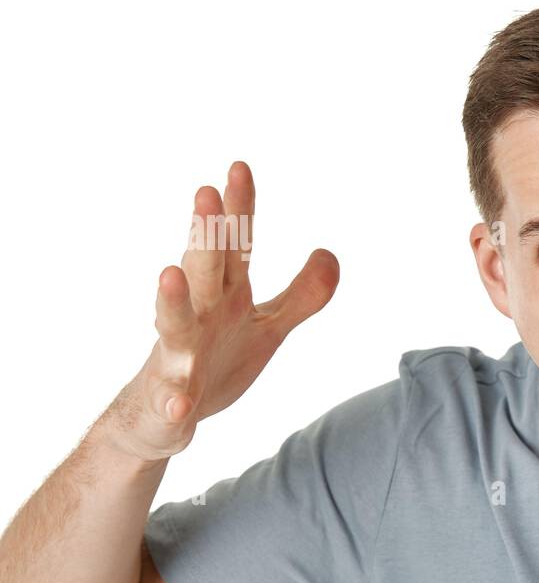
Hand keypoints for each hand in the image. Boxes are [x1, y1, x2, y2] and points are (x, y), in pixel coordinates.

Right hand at [104, 161, 338, 460]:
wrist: (164, 416)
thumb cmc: (216, 360)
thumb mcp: (268, 327)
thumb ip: (302, 295)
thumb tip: (330, 253)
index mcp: (226, 295)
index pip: (235, 245)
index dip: (238, 209)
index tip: (239, 166)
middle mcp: (200, 315)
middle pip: (205, 270)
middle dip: (206, 235)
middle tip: (205, 194)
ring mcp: (179, 354)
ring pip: (174, 322)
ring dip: (172, 299)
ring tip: (168, 273)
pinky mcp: (170, 396)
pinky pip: (172, 398)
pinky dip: (175, 398)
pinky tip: (179, 402)